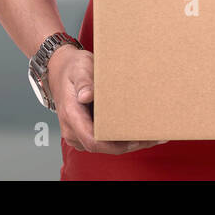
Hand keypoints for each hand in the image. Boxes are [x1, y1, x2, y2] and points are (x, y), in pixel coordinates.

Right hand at [49, 45, 166, 154]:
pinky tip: (141, 131)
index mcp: (71, 115)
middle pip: (103, 146)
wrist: (61, 69)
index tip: (136, 140)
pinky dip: (122, 137)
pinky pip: (104, 138)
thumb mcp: (80, 69)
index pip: (93, 141)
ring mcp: (79, 132)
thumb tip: (87, 96)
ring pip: (105, 145)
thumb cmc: (72, 68)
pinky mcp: (86, 129)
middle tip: (153, 137)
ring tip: (153, 136)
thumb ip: (84, 82)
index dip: (115, 144)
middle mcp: (73, 129)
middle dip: (129, 145)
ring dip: (128, 142)